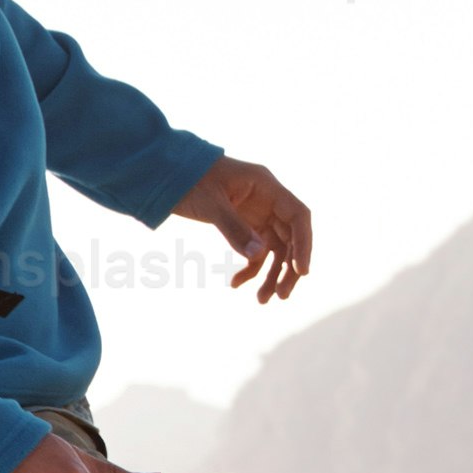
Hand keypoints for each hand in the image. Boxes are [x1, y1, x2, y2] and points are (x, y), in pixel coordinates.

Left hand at [174, 156, 313, 302]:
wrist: (168, 172)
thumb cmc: (189, 178)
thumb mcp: (210, 204)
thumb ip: (234, 229)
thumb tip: (259, 256)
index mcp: (266, 186)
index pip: (297, 216)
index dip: (304, 244)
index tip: (301, 272)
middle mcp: (267, 200)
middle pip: (290, 237)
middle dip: (288, 267)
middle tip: (282, 295)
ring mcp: (257, 213)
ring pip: (275, 249)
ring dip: (271, 274)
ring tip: (262, 300)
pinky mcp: (245, 224)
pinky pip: (255, 251)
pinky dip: (250, 269)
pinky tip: (236, 283)